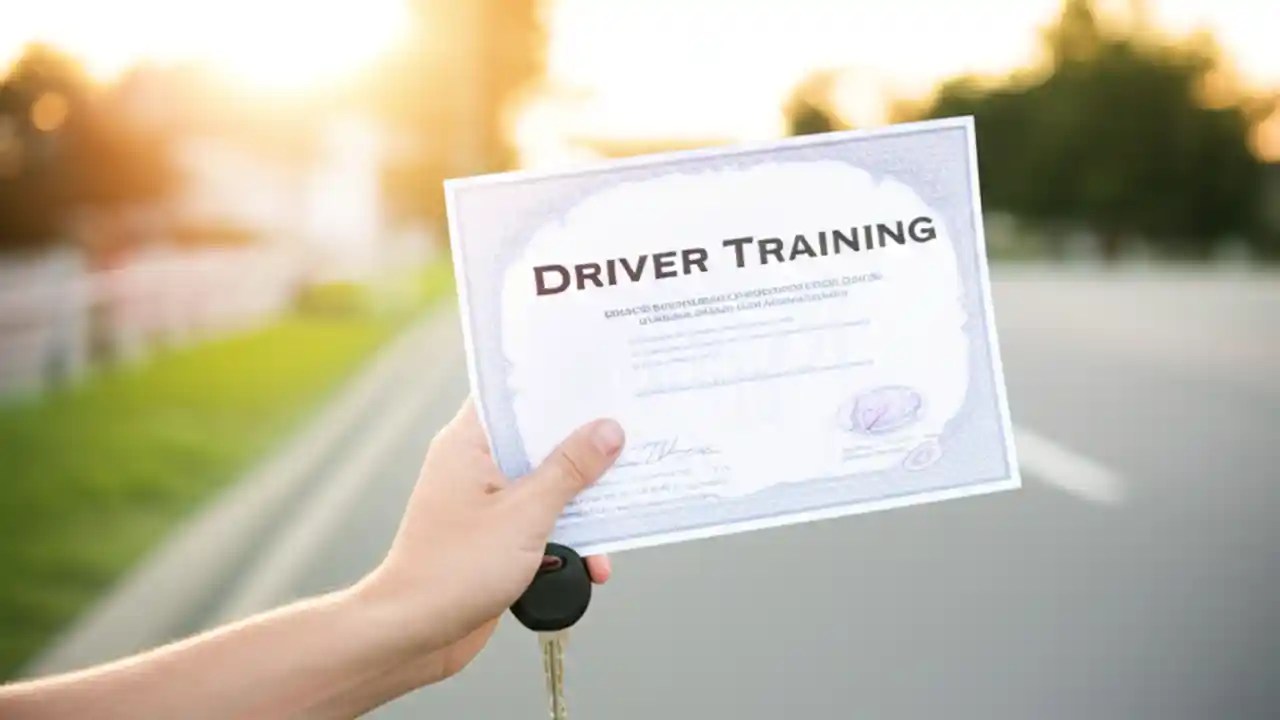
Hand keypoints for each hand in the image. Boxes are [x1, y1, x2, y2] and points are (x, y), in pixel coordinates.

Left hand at [359, 399, 623, 682]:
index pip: (515, 395)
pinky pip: (541, 523)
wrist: (414, 635)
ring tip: (614, 523)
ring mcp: (485, 503)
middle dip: (584, 454)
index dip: (558, 389)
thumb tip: (606, 431)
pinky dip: (567, 540)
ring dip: (581, 508)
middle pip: (540, 443)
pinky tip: (590, 564)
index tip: (601, 388)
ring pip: (546, 487)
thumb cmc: (453, 570)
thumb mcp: (526, 514)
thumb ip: (569, 470)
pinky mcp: (495, 537)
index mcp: (469, 443)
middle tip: (627, 449)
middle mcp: (474, 466)